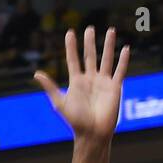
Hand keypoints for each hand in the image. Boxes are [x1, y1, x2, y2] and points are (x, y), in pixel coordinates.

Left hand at [34, 27, 129, 143]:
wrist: (93, 133)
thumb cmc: (76, 121)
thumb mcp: (60, 102)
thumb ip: (50, 87)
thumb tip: (36, 73)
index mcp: (77, 82)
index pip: (73, 60)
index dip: (71, 47)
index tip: (69, 33)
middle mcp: (90, 79)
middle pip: (90, 56)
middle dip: (89, 42)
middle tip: (89, 28)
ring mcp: (103, 82)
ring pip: (106, 59)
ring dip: (108, 45)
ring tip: (111, 30)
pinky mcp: (115, 87)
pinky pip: (120, 71)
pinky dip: (123, 60)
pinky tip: (125, 48)